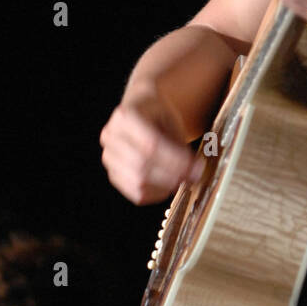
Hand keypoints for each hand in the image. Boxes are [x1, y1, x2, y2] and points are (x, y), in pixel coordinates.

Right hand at [100, 87, 203, 205]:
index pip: (151, 144)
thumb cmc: (157, 114)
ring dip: (165, 186)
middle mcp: (110, 136)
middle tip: (193, 175)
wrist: (139, 111)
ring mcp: (109, 157)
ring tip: (182, 180)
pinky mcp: (113, 174)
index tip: (197, 166)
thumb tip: (193, 171)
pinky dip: (156, 195)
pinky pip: (134, 193)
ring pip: (137, 182)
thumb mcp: (171, 119)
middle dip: (172, 174)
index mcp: (125, 116)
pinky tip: (169, 187)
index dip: (175, 159)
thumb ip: (179, 145)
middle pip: (142, 165)